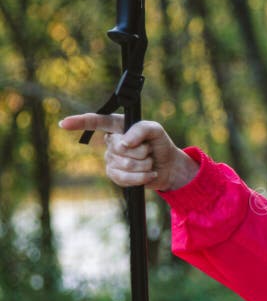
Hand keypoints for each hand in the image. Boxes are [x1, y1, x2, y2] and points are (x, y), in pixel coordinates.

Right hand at [59, 113, 198, 190]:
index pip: (97, 122)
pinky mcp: (116, 175)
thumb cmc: (160, 144)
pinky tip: (148, 174)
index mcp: (118, 126)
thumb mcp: (155, 130)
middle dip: (142, 151)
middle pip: (120, 147)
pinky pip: (125, 178)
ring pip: (125, 164)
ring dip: (144, 164)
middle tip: (149, 150)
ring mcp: (111, 160)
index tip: (64, 124)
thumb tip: (124, 143)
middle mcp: (111, 142)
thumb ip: (141, 130)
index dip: (80, 122)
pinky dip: (142, 177)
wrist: (169, 167)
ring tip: (149, 161)